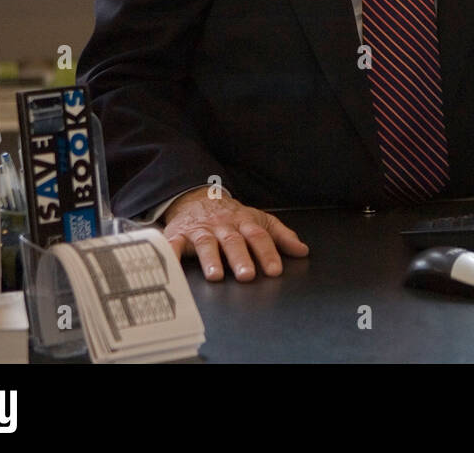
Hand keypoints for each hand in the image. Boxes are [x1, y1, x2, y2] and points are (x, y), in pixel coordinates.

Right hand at [162, 187, 308, 281]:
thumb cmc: (231, 216)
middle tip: (247, 275)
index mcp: (244, 223)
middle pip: (233, 241)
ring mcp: (201, 231)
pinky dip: (170, 254)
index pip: (259, 237)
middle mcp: (223, 227)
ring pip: (206, 244)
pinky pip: (173, 244)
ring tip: (216, 275)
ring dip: (211, 260)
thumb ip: (281, 236)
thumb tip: (302, 251)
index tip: (275, 270)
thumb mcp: (259, 220)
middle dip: (240, 258)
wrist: (197, 198)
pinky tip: (171, 265)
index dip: (267, 253)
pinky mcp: (179, 235)